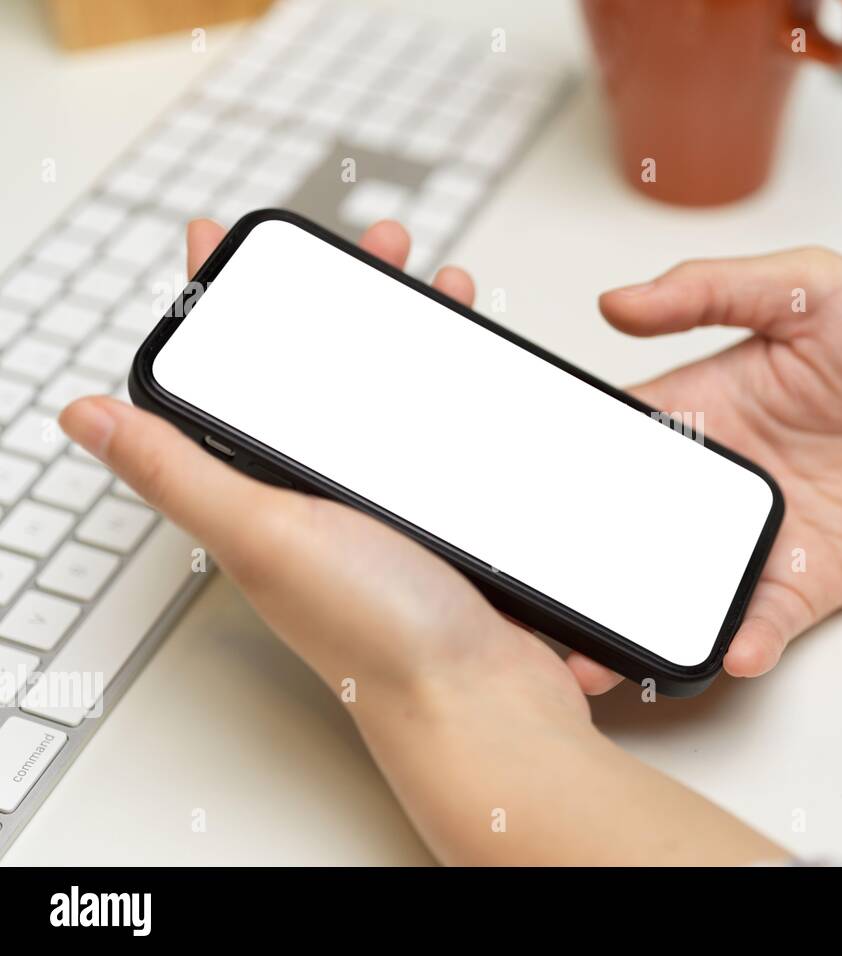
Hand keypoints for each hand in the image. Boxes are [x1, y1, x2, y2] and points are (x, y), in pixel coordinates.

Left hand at [59, 219, 786, 863]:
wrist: (485, 701)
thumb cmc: (380, 636)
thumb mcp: (266, 534)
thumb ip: (182, 471)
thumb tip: (86, 417)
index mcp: (269, 495)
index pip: (229, 383)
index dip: (222, 307)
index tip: (222, 243)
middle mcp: (325, 498)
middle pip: (321, 373)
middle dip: (341, 298)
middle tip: (373, 247)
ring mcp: (393, 507)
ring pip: (394, 396)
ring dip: (410, 333)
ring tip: (437, 286)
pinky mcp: (452, 518)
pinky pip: (451, 435)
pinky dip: (462, 389)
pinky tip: (481, 367)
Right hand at [565, 248, 841, 692]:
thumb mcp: (816, 285)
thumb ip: (717, 290)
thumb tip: (615, 302)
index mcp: (708, 404)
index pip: (617, 438)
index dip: (564, 464)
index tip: (514, 490)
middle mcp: (724, 477)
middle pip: (632, 527)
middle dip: (583, 564)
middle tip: (535, 597)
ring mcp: (765, 536)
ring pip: (684, 588)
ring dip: (643, 621)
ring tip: (600, 655)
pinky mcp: (814, 581)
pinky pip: (766, 622)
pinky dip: (745, 642)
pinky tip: (731, 650)